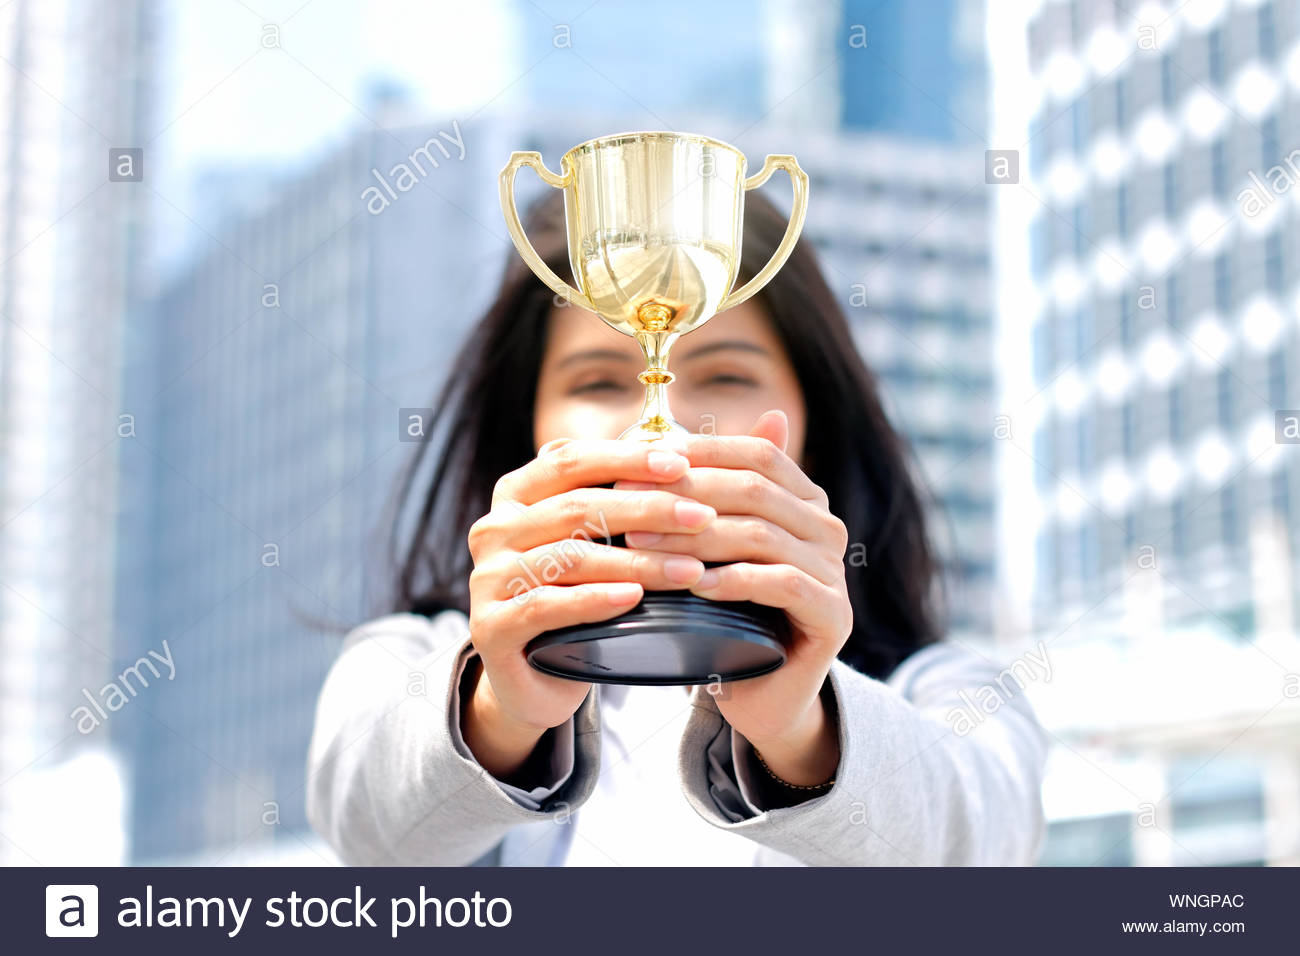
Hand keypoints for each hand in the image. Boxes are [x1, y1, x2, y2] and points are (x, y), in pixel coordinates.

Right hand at [464, 437, 715, 776]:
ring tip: (691, 569)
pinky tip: (635, 597)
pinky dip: (595, 599)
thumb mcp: (593, 542)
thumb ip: (619, 497)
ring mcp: (486, 578)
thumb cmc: (576, 598)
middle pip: (576, 506)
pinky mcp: (490, 626)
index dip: (626, 458)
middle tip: (703, 517)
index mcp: (516, 494)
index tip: (683, 464)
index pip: (571, 459)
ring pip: (570, 558)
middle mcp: (494, 528)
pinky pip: (547, 604)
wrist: (533, 679)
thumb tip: (681, 450)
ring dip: (637, 561)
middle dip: (647, 509)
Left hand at [615, 411, 849, 785]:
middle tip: (629, 503)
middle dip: (687, 494)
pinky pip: (783, 585)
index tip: (642, 462)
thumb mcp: (708, 548)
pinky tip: (696, 586)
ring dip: (697, 539)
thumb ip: (698, 496)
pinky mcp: (834, 615)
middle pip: (756, 491)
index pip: (757, 455)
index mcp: (804, 500)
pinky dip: (735, 580)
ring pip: (762, 536)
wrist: (759, 693)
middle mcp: (827, 528)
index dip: (701, 453)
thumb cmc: (725, 613)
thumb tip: (661, 432)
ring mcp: (836, 572)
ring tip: (643, 547)